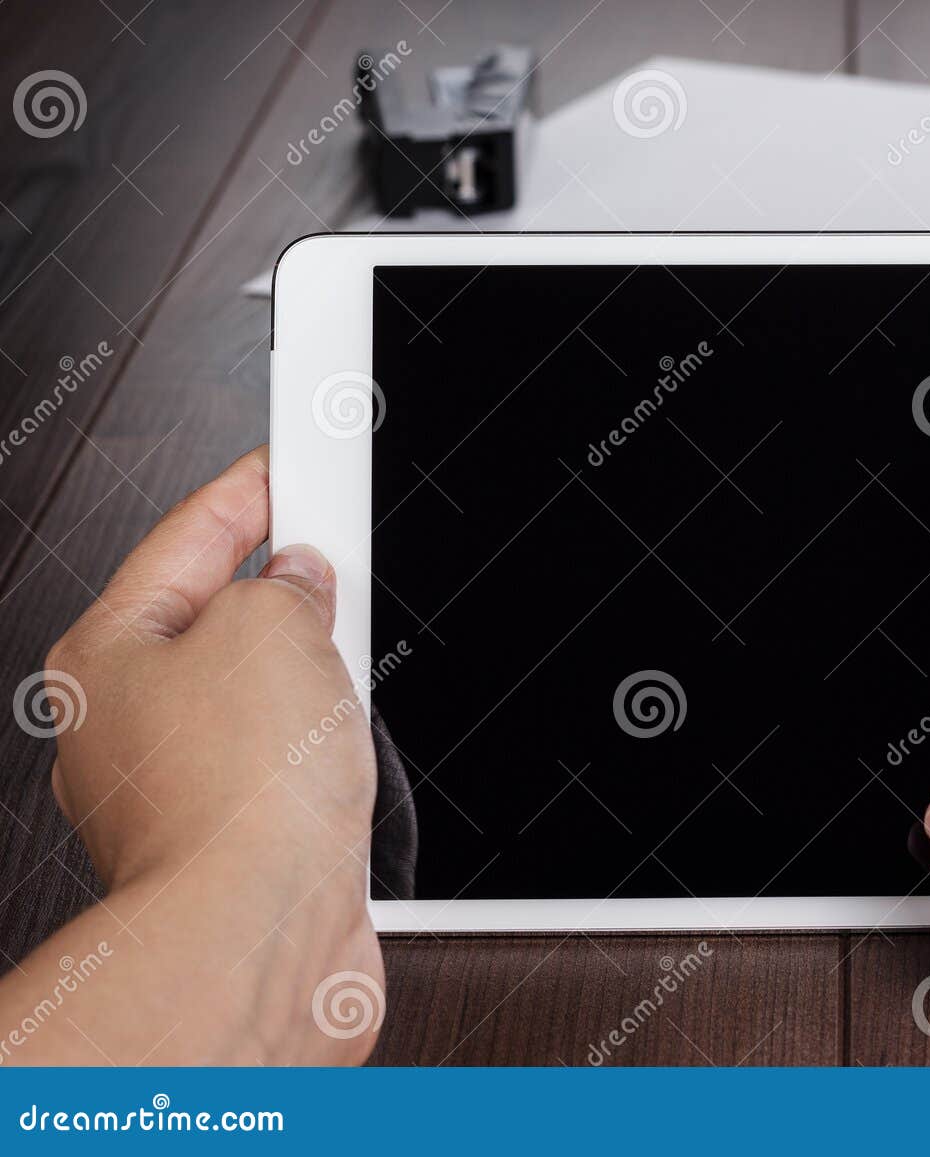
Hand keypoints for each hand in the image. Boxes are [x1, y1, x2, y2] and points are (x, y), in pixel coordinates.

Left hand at [0, 447, 380, 1064]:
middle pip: (220, 617)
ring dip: (313, 674)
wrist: (261, 933)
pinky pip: (288, 759)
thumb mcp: (276, 628)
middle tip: (338, 549)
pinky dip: (324, 741)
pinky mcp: (237, 838)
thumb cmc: (239, 801)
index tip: (294, 456)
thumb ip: (290, 582)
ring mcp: (180, 787)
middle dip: (287, 587)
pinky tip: (350, 744)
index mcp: (107, 653)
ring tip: (349, 667)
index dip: (255, 486)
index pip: (189, 535)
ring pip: (260, 694)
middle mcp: (128, 724)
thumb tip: (303, 582)